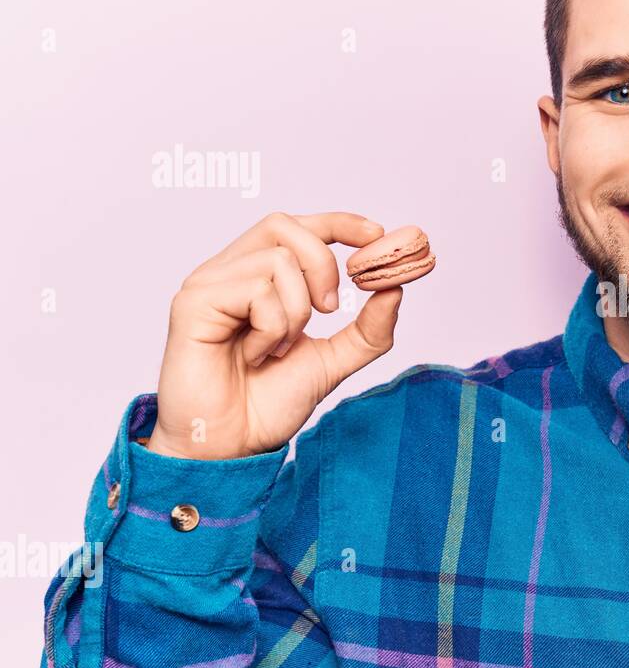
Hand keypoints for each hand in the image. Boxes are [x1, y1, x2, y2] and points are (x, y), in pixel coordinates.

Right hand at [146, 212, 404, 459]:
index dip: (339, 222)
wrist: (232, 445)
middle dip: (323, 265)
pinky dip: (272, 327)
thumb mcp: (333, 361)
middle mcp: (230, 272)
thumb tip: (395, 289)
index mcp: (257, 277)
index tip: (377, 234)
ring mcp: (208, 283)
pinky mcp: (193, 301)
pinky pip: (256, 290)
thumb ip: (367, 329)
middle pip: (285, 226)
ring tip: (277, 349)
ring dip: (297, 312)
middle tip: (330, 311)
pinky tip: (255, 356)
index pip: (297, 227)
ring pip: (278, 260)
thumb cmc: (268, 403)